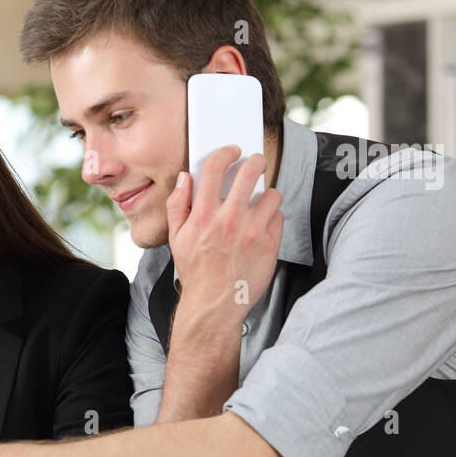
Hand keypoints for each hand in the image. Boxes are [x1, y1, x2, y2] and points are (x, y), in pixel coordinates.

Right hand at [167, 144, 282, 321]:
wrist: (215, 304)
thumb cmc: (196, 271)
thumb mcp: (176, 238)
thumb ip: (177, 205)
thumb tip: (184, 178)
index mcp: (203, 215)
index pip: (215, 168)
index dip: (226, 153)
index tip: (232, 151)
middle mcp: (229, 219)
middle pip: (250, 171)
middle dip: (256, 160)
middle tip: (257, 161)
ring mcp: (252, 231)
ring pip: (271, 194)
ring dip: (266, 195)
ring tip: (260, 203)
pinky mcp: (269, 243)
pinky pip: (279, 216)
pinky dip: (272, 218)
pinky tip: (262, 226)